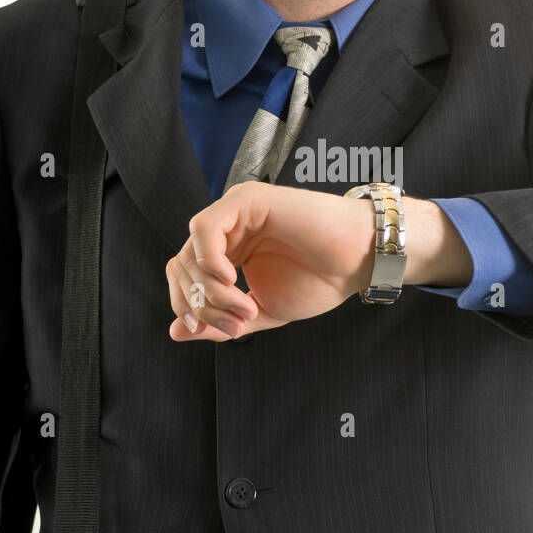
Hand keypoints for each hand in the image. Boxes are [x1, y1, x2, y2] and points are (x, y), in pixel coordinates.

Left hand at [166, 181, 377, 341]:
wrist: (357, 261)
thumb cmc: (319, 281)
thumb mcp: (261, 312)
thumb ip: (219, 322)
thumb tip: (175, 332)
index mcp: (227, 252)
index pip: (183, 277)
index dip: (189, 308)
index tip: (218, 331)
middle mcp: (226, 229)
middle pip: (180, 267)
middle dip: (202, 306)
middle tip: (237, 324)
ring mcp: (234, 211)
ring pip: (190, 252)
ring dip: (211, 291)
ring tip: (245, 308)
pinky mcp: (246, 199)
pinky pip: (205, 229)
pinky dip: (210, 261)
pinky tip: (235, 279)